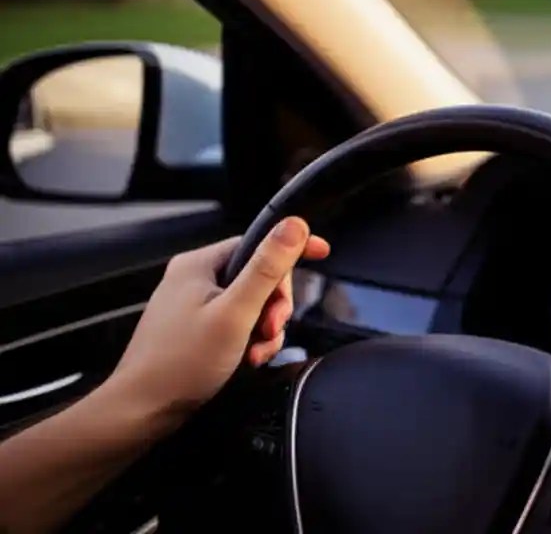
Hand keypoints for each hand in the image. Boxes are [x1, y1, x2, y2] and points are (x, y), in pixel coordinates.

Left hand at [108, 217, 329, 427]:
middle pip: (259, 276)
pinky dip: (249, 340)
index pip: (258, 242)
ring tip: (255, 352)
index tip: (320, 252)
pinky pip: (238, 323)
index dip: (291, 249)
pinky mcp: (196, 328)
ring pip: (252, 304)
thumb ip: (267, 269)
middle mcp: (194, 279)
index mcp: (199, 264)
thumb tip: (294, 227)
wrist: (143, 410)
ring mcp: (194, 304)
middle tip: (269, 329)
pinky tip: (246, 359)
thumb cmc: (180, 365)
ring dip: (264, 329)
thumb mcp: (236, 313)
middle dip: (274, 306)